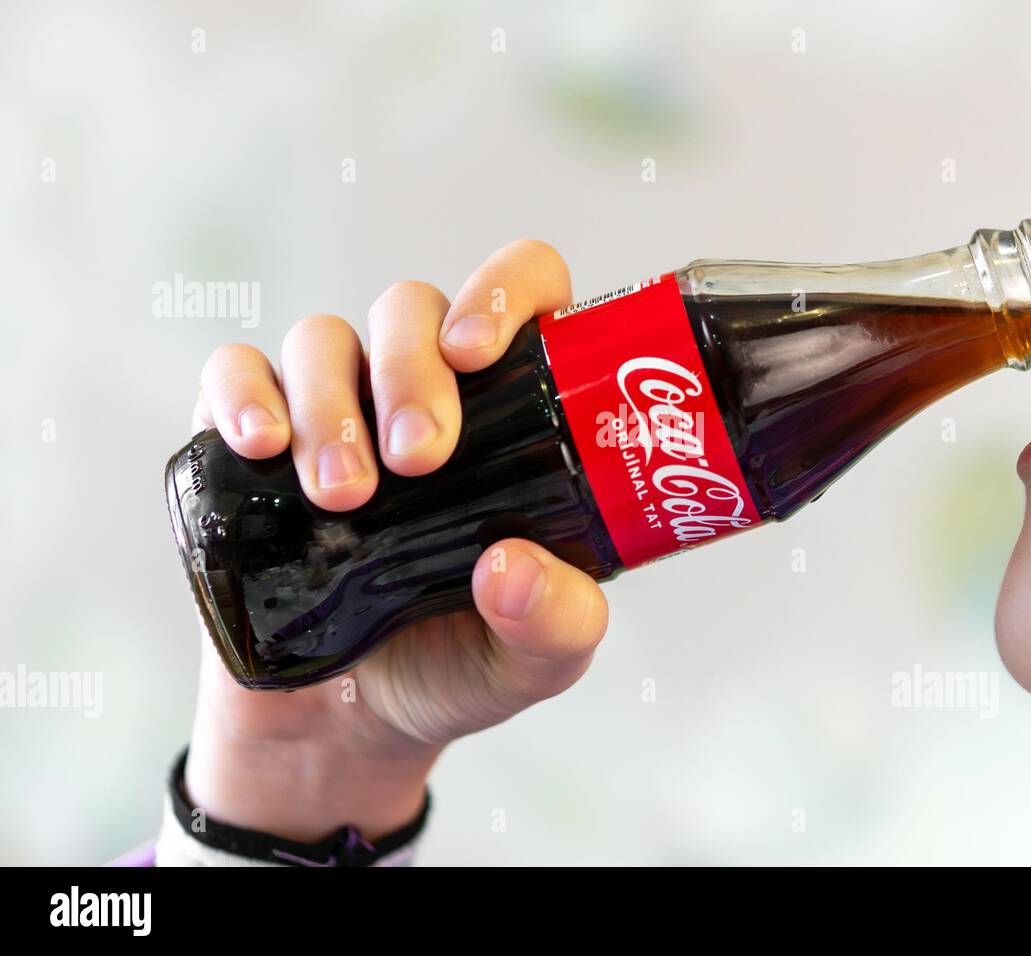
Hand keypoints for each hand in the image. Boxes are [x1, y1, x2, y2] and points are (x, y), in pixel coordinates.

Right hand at [183, 241, 607, 841]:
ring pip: (324, 339)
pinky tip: (260, 449)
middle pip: (411, 309)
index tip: (478, 353)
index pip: (522, 292)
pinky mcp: (251, 441)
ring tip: (343, 498)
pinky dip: (242, 396)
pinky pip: (233, 373)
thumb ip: (555, 620)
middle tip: (419, 457)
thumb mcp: (535, 660)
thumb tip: (514, 566)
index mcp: (511, 412)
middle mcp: (422, 391)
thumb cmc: (458, 662)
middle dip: (410, 371)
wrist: (349, 723)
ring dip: (331, 406)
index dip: (503, 291)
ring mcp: (333, 407)